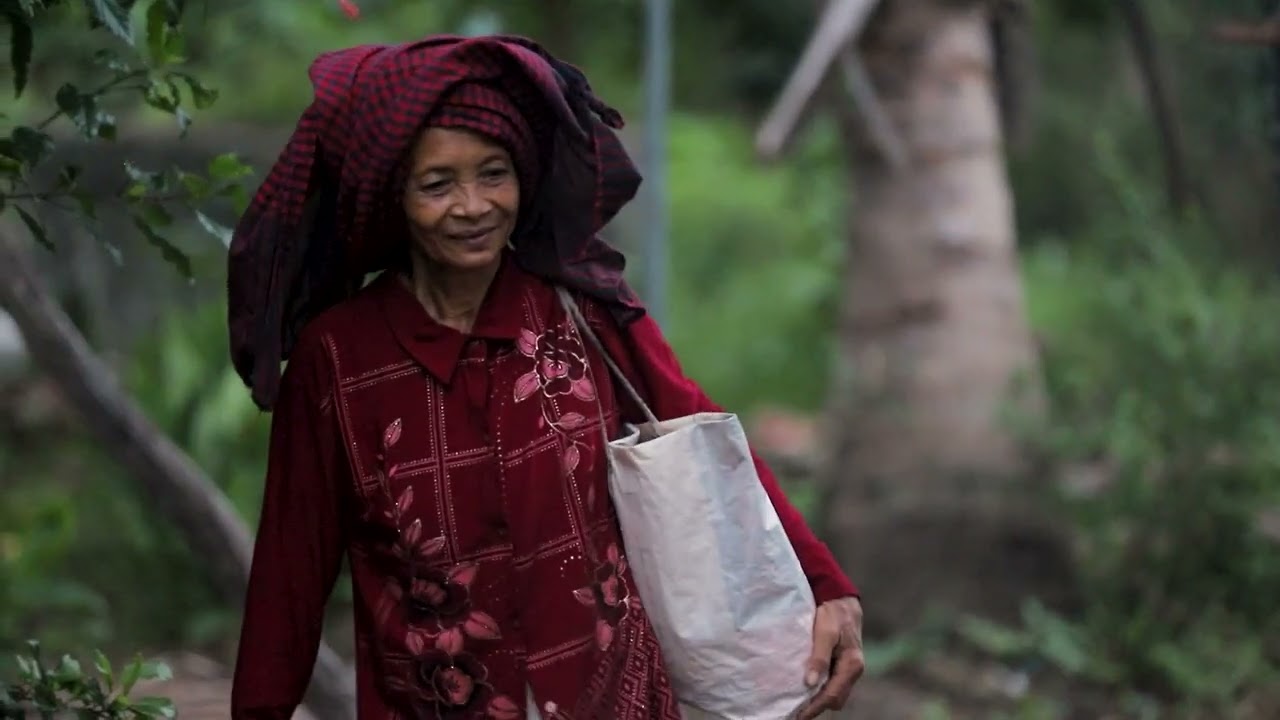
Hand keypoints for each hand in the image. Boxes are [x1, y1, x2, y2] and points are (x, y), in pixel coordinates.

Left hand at [796, 597, 863, 719]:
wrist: (842, 599)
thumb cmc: (834, 614)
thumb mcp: (825, 632)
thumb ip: (819, 657)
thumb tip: (809, 683)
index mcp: (852, 665)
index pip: (832, 695)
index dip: (815, 708)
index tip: (798, 716)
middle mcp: (853, 670)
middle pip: (835, 699)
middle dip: (816, 707)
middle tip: (794, 711)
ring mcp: (848, 668)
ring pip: (834, 692)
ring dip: (818, 699)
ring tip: (797, 702)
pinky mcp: (842, 663)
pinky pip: (832, 683)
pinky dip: (820, 689)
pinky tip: (805, 688)